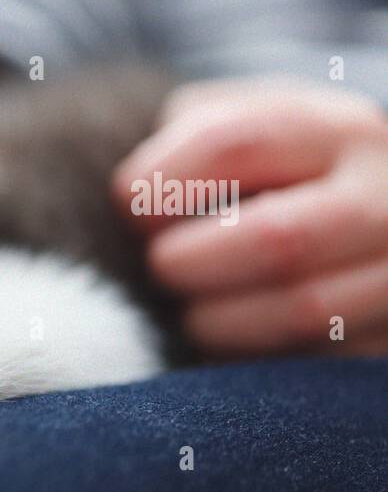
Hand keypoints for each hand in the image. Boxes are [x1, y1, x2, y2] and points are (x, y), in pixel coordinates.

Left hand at [113, 77, 387, 356]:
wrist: (362, 214)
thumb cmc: (266, 176)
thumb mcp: (238, 128)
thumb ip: (188, 142)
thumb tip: (135, 194)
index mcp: (332, 129)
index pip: (235, 142)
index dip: (162, 182)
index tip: (129, 206)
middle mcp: (382, 194)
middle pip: (276, 238)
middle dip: (191, 262)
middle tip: (161, 267)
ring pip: (302, 311)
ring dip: (220, 323)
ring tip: (192, 314)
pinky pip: (322, 363)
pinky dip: (260, 361)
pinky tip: (236, 344)